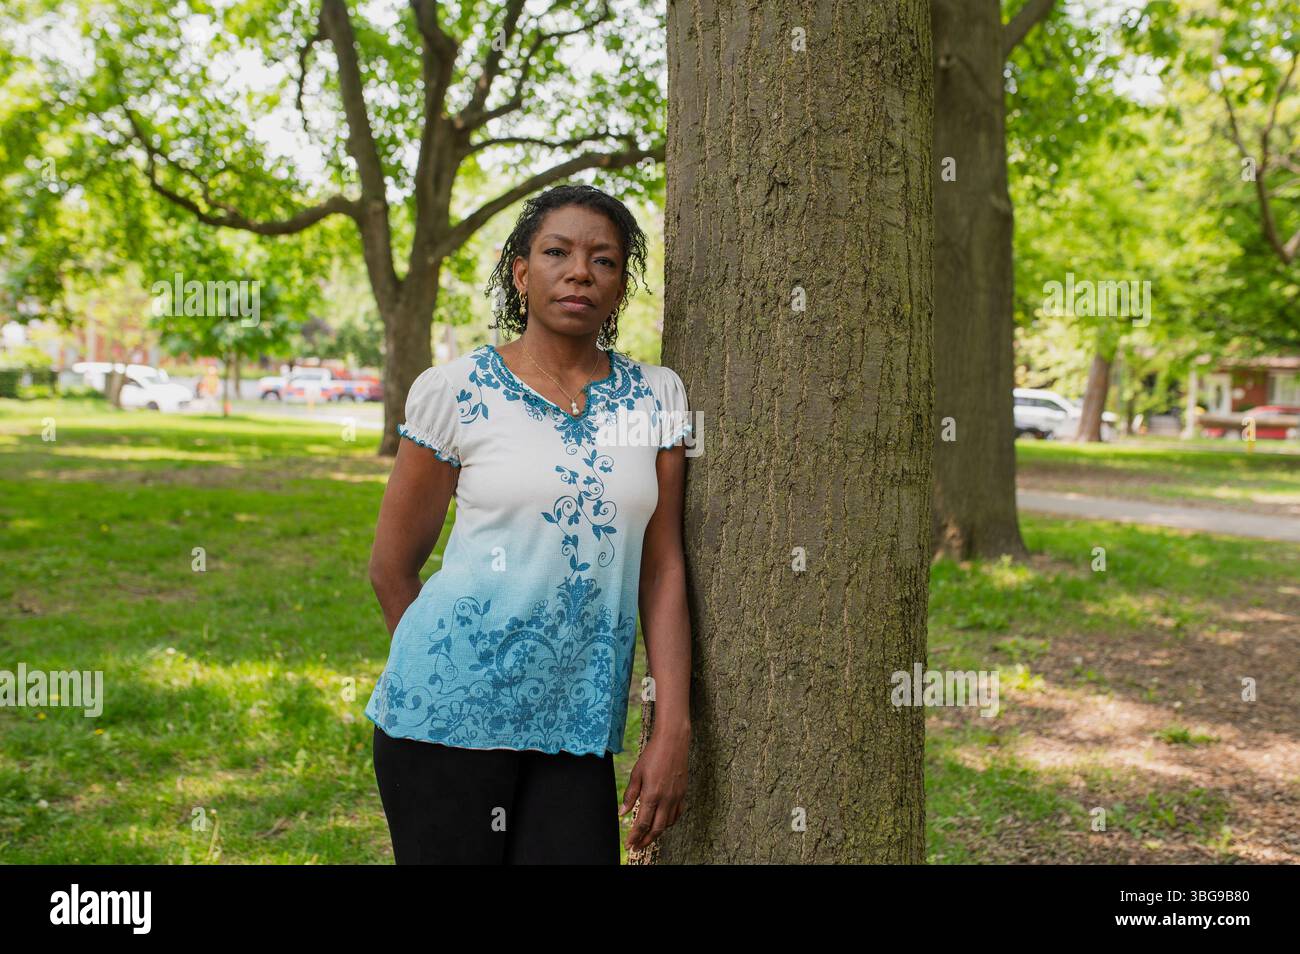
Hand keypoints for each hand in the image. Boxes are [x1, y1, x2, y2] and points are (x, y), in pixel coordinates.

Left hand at [619, 732, 687, 851]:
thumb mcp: (637, 773)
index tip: (629, 845)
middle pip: (656, 829)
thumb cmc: (652, 754)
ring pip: (667, 824)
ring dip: (657, 833)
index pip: (642, 823)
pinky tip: (662, 822)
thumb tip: (623, 813)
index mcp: (652, 795)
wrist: (673, 741)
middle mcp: (666, 799)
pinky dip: (669, 822)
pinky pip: (677, 814)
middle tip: (637, 847)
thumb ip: (630, 795)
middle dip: (645, 841)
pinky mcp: (683, 793)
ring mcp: (676, 797)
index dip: (635, 837)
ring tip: (647, 836)